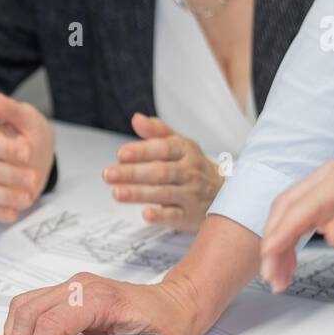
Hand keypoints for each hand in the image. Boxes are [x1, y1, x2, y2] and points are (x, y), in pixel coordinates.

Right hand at [0, 89, 54, 222]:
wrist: (39, 154)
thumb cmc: (30, 134)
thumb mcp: (28, 118)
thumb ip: (10, 109)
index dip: (9, 150)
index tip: (28, 152)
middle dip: (14, 176)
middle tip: (33, 176)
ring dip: (10, 197)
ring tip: (29, 196)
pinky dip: (3, 214)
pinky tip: (15, 213)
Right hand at [0, 271, 203, 334]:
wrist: (179, 303)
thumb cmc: (172, 328)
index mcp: (101, 300)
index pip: (54, 322)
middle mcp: (81, 287)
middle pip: (31, 312)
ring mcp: (73, 288)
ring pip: (26, 306)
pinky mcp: (70, 295)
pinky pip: (34, 306)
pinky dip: (20, 328)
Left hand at [104, 114, 222, 231]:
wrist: (226, 193)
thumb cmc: (192, 165)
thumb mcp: (179, 144)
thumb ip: (156, 131)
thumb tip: (136, 118)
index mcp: (185, 151)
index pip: (164, 148)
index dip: (143, 151)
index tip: (121, 154)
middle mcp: (189, 172)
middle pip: (161, 172)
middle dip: (133, 173)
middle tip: (108, 174)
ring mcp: (191, 194)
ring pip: (165, 193)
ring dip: (139, 193)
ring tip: (117, 192)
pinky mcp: (189, 216)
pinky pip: (175, 216)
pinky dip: (161, 215)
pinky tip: (145, 213)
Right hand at [259, 158, 333, 291]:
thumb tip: (328, 234)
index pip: (306, 204)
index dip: (284, 230)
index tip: (269, 253)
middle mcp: (333, 174)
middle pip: (288, 207)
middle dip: (274, 241)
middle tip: (271, 275)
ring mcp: (327, 184)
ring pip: (288, 213)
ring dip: (278, 244)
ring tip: (278, 277)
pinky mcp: (326, 198)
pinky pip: (298, 217)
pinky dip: (289, 240)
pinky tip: (288, 262)